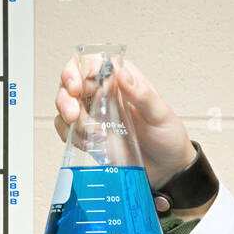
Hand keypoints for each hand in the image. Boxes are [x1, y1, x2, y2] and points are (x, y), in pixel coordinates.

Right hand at [54, 56, 197, 207]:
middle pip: (70, 84)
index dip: (76, 71)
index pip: (90, 64)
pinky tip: (89, 143)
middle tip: (73, 114)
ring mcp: (94, 115)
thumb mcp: (161, 115)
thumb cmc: (168, 137)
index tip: (76, 87)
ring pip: (65, 107)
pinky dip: (72, 136)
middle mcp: (104, 94)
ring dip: (68, 119)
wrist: (168, 169)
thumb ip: (142, 94)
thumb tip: (122, 74)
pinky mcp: (90, 136)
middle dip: (65, 97)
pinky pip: (68, 131)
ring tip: (92, 134)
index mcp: (121, 80)